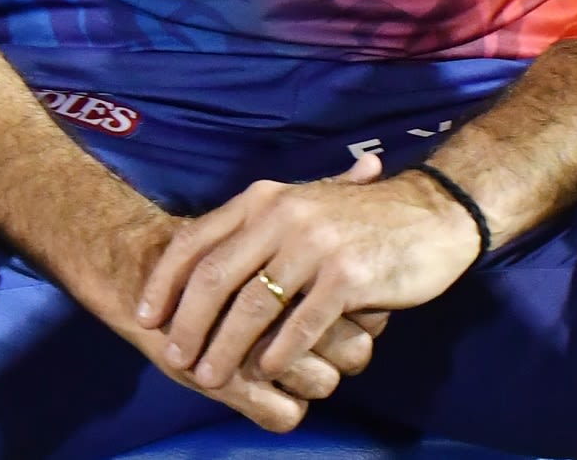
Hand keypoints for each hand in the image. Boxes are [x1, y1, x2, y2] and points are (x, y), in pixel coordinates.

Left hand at [136, 157, 480, 394]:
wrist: (431, 215)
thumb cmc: (361, 221)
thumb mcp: (302, 210)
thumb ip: (258, 232)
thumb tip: (203, 265)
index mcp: (266, 199)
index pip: (196, 239)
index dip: (164, 280)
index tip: (145, 315)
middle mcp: (283, 215)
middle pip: (215, 275)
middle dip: (187, 322)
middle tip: (173, 358)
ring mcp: (315, 245)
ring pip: (251, 306)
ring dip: (224, 348)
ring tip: (209, 377)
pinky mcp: (346, 277)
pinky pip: (299, 325)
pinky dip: (278, 353)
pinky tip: (268, 371)